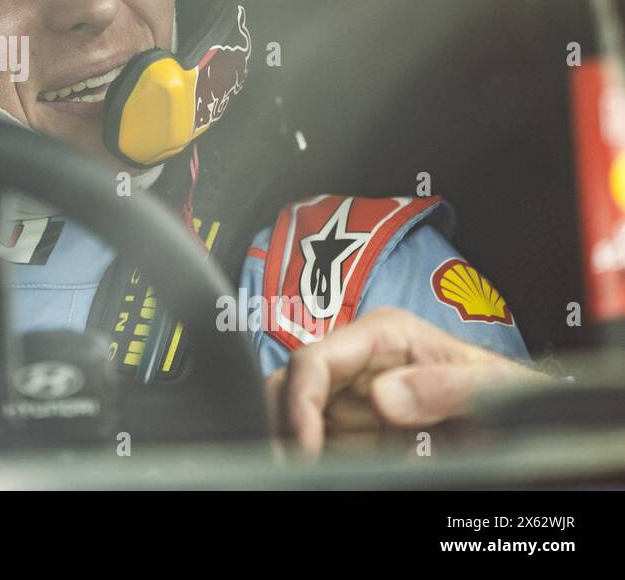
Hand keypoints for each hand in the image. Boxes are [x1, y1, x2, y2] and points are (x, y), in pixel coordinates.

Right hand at [265, 306, 547, 458]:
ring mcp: (351, 400)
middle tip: (291, 465)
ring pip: (294, 415)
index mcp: (382, 336)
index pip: (314, 360)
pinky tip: (319, 472)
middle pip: (291, 385)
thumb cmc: (510, 394)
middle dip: (283, 422)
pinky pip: (315, 444)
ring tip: (300, 472)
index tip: (305, 447)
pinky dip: (310, 458)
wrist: (527, 425)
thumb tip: (384, 396)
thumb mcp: (492, 387)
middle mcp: (357, 364)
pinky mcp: (353, 434)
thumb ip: (443, 386)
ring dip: (291, 442)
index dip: (299, 402)